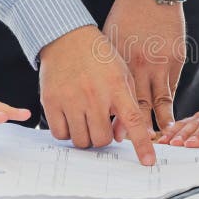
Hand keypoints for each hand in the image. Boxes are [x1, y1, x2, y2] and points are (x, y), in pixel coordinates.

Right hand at [39, 25, 155, 164]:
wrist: (66, 37)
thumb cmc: (98, 56)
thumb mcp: (121, 73)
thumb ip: (127, 103)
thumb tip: (123, 136)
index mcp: (116, 87)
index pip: (133, 122)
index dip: (142, 144)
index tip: (147, 161)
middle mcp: (94, 95)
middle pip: (102, 139)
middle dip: (104, 137)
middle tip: (102, 124)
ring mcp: (71, 100)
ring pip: (81, 140)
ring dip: (85, 136)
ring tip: (85, 119)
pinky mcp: (51, 101)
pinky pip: (60, 134)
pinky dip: (67, 132)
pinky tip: (71, 118)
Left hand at [103, 0, 185, 138]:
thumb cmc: (127, 13)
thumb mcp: (110, 39)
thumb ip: (109, 66)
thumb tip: (104, 92)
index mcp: (121, 62)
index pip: (119, 99)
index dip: (117, 120)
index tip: (116, 136)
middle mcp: (141, 66)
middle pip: (139, 105)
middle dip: (137, 128)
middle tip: (136, 144)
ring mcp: (161, 64)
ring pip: (160, 101)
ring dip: (160, 122)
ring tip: (161, 139)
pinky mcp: (177, 59)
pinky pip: (172, 87)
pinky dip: (171, 104)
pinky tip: (170, 117)